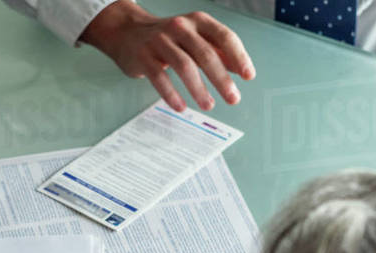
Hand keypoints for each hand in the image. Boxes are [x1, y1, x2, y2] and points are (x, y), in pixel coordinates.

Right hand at [81, 0, 254, 111]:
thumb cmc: (167, 38)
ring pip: (184, 66)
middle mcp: (180, 27)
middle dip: (221, 79)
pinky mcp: (143, 57)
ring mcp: (160, 41)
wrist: (127, 32)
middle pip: (206, 54)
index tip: (248, 76)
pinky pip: (159, 77)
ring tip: (209, 105)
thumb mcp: (194, 38)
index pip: (224, 37)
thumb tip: (241, 70)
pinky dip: (171, 94)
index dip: (239, 57)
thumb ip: (217, 51)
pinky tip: (181, 107)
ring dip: (199, 89)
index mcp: (198, 21)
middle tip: (233, 98)